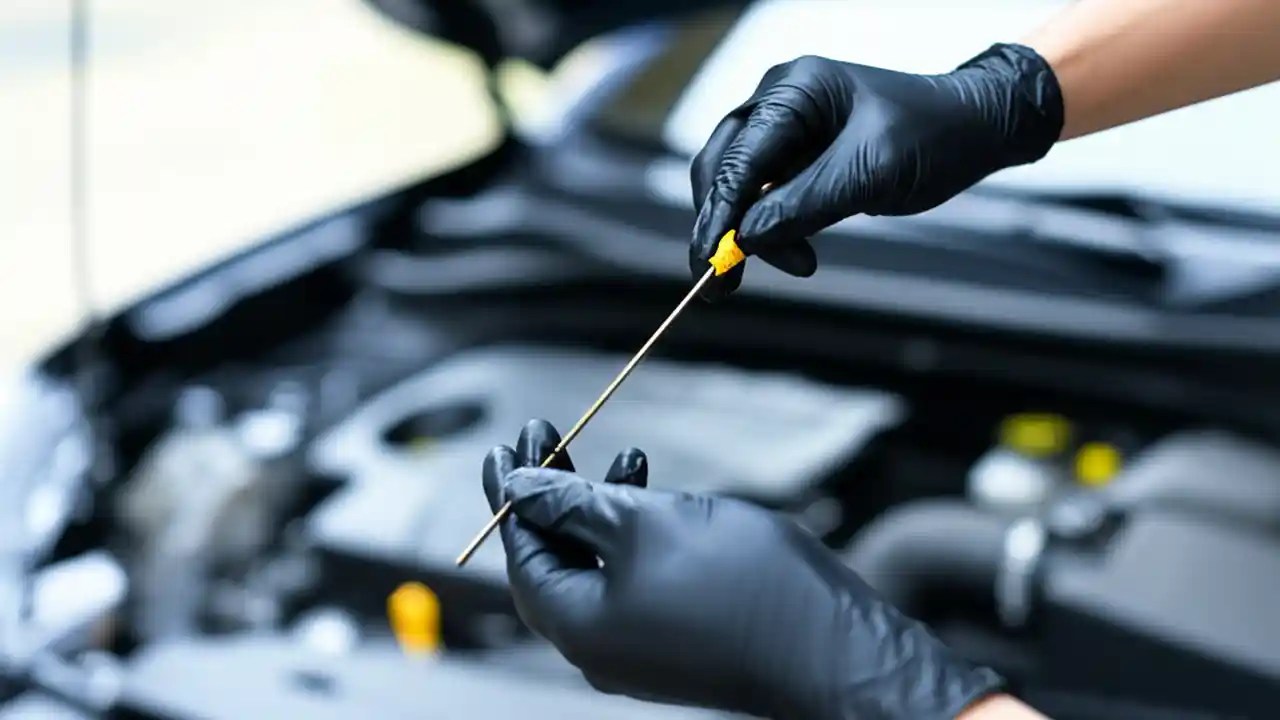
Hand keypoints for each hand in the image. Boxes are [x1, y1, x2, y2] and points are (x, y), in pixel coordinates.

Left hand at [482, 425, 1003, 719]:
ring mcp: (638, 650)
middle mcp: (598, 648)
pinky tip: (655, 494)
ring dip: (599, 508)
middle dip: (553, 493)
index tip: (507, 443)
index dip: (512, 491)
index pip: (521, 551)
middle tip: (546, 435)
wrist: (831, 644)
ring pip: (598, 567)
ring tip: (622, 454)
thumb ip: (573, 504)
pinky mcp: (676, 642)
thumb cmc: (740, 583)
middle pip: (555, 559)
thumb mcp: (644, 523)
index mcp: (577, 626)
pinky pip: (634, 582)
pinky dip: (634, 536)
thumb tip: (519, 488)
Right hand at [689, 44, 1062, 299]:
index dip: (719, 214)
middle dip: (721, 228)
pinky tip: (798, 254)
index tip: (709, 262)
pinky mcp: (800, 158)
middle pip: (722, 169)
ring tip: (790, 268)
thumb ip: (802, 205)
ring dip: (750, 235)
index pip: (737, 157)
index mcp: (794, 91)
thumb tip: (745, 239)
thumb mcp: (868, 174)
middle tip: (720, 282)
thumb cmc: (933, 134)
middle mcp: (780, 103)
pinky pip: (768, 198)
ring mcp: (788, 130)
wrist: (975, 131)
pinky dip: (774, 231)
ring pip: (742, 189)